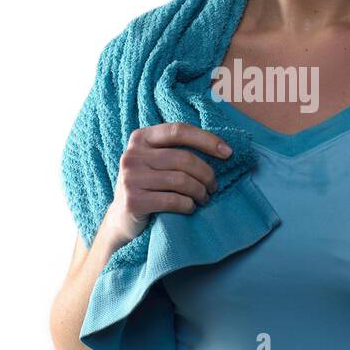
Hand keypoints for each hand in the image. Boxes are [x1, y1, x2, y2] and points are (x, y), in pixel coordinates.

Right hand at [102, 122, 231, 243]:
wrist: (122, 218)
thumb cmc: (149, 185)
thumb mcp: (155, 161)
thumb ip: (175, 149)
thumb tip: (221, 148)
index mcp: (140, 138)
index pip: (179, 130)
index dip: (207, 140)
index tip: (228, 153)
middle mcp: (132, 155)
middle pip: (184, 159)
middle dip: (206, 174)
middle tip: (214, 187)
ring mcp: (130, 178)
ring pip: (181, 181)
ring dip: (200, 192)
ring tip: (204, 198)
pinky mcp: (133, 201)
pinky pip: (173, 200)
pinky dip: (188, 205)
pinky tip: (190, 207)